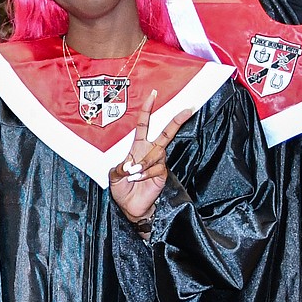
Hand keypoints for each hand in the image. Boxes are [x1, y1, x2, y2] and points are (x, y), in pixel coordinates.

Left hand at [110, 90, 191, 226]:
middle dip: (177, 120)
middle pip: (167, 132)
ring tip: (132, 173)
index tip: (153, 95)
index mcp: (138, 146)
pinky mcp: (162, 173)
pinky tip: (137, 179)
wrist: (130, 207)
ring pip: (157, 153)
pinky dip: (144, 173)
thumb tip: (128, 164)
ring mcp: (158, 162)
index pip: (144, 124)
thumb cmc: (122, 188)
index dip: (147, 109)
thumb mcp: (113, 176)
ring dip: (143, 162)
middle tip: (188, 109)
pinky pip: (156, 168)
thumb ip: (118, 168)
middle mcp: (150, 151)